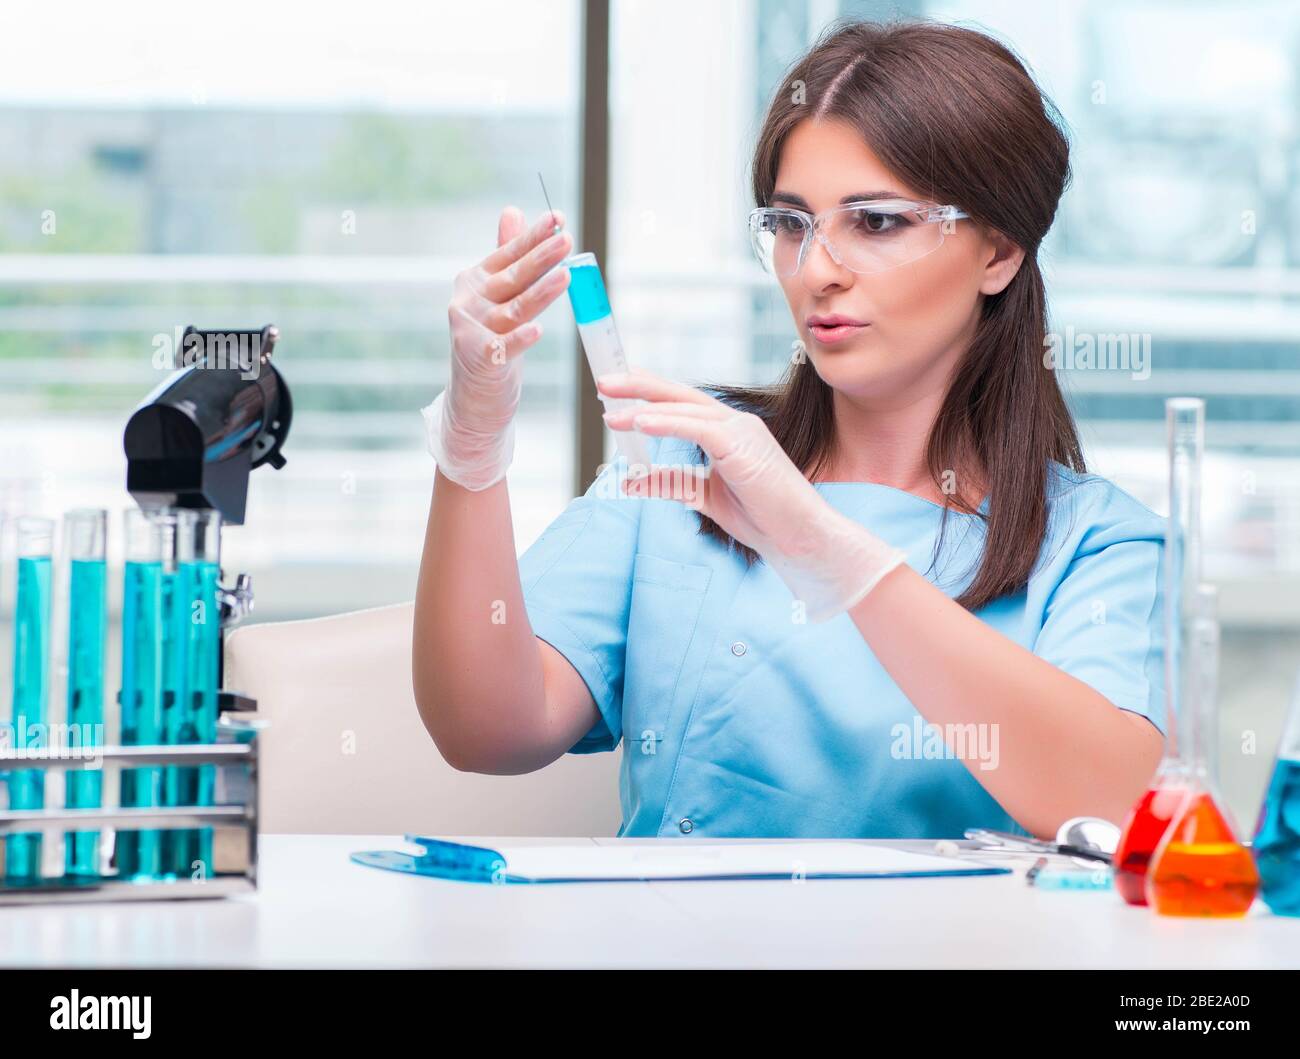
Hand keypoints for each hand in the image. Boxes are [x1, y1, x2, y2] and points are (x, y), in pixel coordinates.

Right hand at [422, 207, 572, 489]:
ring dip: (540, 293)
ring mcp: (471, 330)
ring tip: (566, 276)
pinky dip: (520, 339)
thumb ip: (504, 253)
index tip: (558, 219)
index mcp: (475, 281)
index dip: (533, 236)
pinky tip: (537, 331)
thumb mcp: (497, 295)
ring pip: (514, 309)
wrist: (473, 396)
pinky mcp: (478, 360)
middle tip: (566, 240)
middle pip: (513, 278)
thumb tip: (512, 210)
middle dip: (541, 257)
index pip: (509, 254)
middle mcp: (469, 301)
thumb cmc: (490, 340)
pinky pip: (503, 347)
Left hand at [597, 370, 905, 621]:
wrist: (798, 537)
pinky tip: (641, 423)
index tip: (616, 392)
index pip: (681, 404)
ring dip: (644, 406)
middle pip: (678, 395)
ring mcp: (740, 431)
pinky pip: (696, 428)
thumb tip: (630, 480)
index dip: (648, 394)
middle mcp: (734, 424)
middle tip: (603, 382)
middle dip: (638, 386)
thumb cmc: (761, 517)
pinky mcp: (741, 445)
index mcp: (727, 432)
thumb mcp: (702, 496)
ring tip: (612, 410)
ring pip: (684, 408)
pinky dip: (667, 423)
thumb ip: (670, 482)